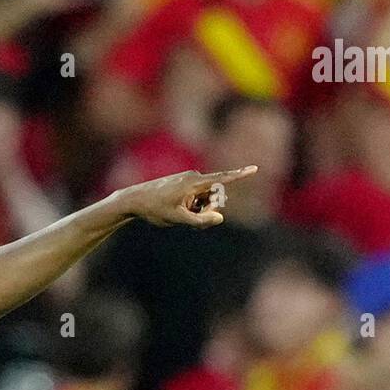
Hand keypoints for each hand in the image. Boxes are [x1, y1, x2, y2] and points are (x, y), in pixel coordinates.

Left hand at [116, 167, 257, 227]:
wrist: (134, 200)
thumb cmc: (154, 209)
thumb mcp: (177, 219)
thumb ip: (200, 221)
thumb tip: (219, 218)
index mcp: (194, 182)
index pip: (222, 179)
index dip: (240, 174)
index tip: (255, 168)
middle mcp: (194, 177)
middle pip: (215, 197)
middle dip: (208, 210)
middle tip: (190, 219)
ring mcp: (189, 180)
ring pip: (206, 199)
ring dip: (200, 210)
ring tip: (180, 214)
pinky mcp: (185, 184)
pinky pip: (198, 197)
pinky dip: (194, 206)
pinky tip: (178, 210)